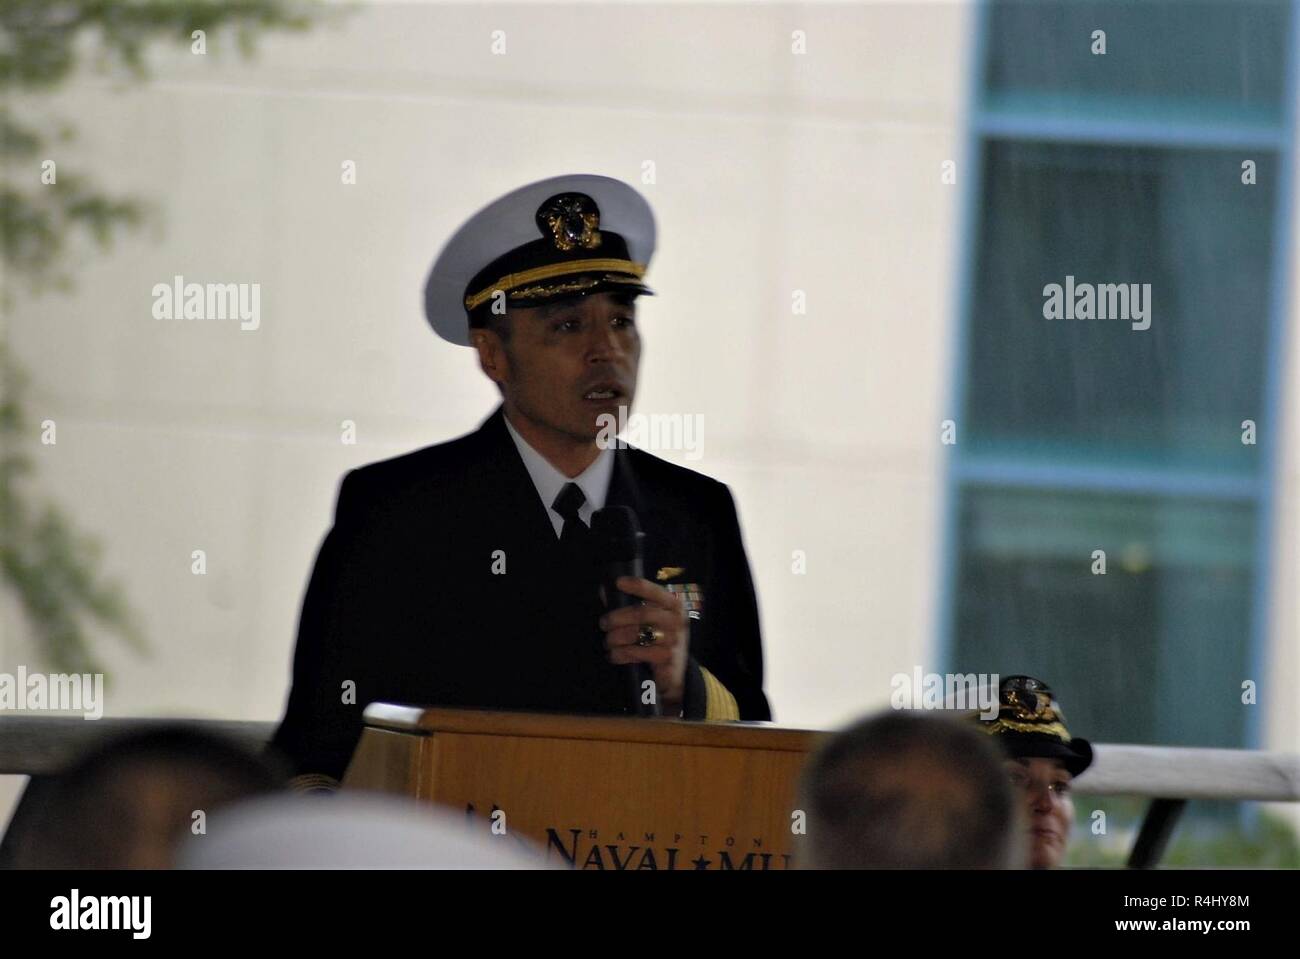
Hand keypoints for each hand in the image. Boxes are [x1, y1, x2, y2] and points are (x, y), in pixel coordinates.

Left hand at [599, 575, 688, 709]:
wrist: (676, 670)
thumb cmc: (659, 638)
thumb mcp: (652, 620)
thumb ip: (631, 605)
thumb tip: (605, 591)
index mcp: (674, 606)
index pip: (655, 591)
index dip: (637, 586)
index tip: (618, 582)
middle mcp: (677, 621)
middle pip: (641, 613)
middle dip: (617, 618)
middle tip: (604, 623)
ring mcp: (673, 641)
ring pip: (636, 635)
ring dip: (615, 638)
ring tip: (608, 642)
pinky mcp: (665, 659)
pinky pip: (636, 653)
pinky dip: (620, 654)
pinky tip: (614, 655)